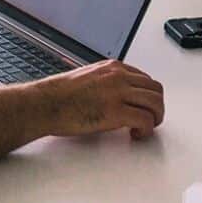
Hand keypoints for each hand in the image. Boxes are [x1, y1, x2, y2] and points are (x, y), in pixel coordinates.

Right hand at [37, 59, 165, 138]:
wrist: (45, 103)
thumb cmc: (59, 95)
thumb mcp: (87, 77)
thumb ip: (106, 82)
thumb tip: (117, 95)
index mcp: (112, 68)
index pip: (145, 78)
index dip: (148, 96)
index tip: (144, 107)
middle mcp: (118, 77)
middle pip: (155, 89)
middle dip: (157, 107)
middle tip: (151, 119)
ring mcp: (118, 93)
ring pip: (155, 103)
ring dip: (155, 118)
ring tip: (145, 128)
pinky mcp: (116, 112)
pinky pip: (145, 120)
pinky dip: (146, 130)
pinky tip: (136, 134)